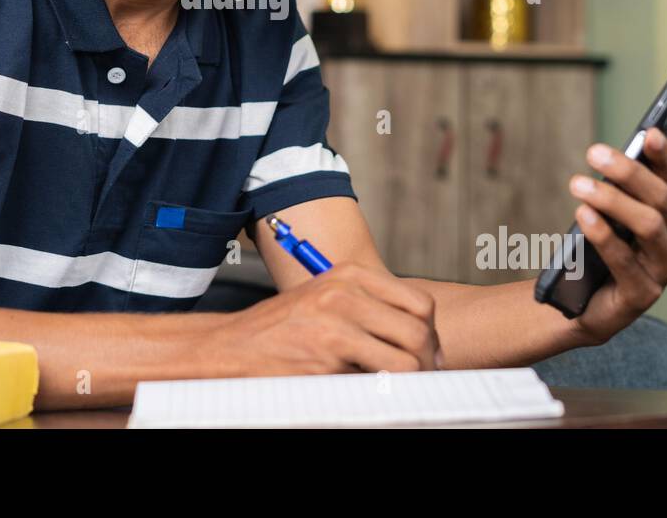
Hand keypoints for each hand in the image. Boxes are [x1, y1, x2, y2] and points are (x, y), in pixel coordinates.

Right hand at [211, 262, 442, 375]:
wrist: (234, 345)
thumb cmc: (283, 326)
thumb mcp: (326, 297)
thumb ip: (367, 305)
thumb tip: (419, 334)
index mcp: (349, 275)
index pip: (419, 303)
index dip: (431, 333)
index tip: (428, 352)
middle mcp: (345, 295)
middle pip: (418, 332)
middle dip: (427, 360)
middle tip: (422, 376)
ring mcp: (335, 327)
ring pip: (405, 362)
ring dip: (410, 380)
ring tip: (398, 386)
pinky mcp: (326, 362)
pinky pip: (374, 382)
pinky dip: (378, 391)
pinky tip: (365, 389)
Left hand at [567, 128, 666, 344]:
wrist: (585, 296)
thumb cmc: (612, 242)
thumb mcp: (628, 204)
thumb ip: (654, 172)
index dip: (665, 156)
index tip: (648, 132)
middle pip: (662, 201)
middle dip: (629, 173)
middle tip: (594, 152)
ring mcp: (666, 271)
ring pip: (649, 227)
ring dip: (612, 201)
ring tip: (579, 184)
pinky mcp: (643, 295)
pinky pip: (625, 262)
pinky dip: (604, 235)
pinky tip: (582, 215)